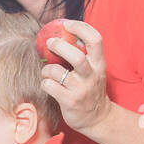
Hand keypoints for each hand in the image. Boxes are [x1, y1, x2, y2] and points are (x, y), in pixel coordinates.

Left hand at [39, 18, 114, 134]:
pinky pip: (49, 86)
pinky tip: (47, 85)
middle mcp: (91, 75)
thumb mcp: (94, 71)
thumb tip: (64, 35)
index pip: (95, 39)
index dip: (80, 27)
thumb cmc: (91, 90)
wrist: (98, 119)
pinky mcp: (69, 101)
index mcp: (99, 64)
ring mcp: (80, 89)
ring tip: (47, 71)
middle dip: (59, 46)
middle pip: (75, 55)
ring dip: (46, 69)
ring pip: (56, 71)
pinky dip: (44, 83)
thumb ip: (85, 56)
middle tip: (50, 42)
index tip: (67, 24)